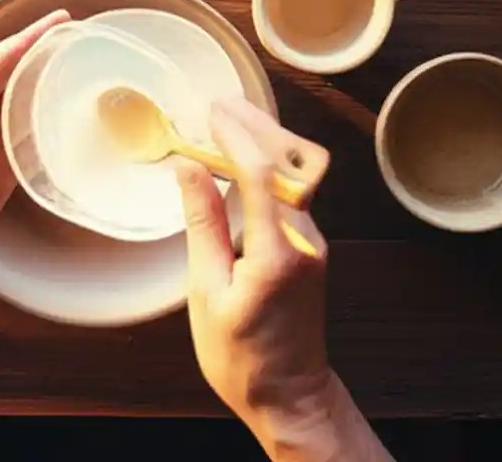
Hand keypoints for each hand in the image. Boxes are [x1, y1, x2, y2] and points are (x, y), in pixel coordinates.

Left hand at [0, 10, 69, 311]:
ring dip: (43, 83)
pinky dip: (41, 123)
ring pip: (17, 105)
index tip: (57, 21)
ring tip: (75, 63)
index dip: (27, 40)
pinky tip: (60, 113)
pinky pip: (21, 141)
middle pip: (9, 78)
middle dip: (39, 53)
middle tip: (76, 34)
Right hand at [176, 98, 390, 461]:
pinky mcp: (309, 248)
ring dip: (265, 142)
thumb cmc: (242, 357)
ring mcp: (312, 243)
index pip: (262, 173)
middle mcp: (304, 240)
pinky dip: (268, 169)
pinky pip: (292, 194)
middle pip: (291, 162)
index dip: (237, 135)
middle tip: (220, 104)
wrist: (289, 396)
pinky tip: (240, 163)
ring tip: (226, 123)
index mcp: (277, 253)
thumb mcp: (207, 291)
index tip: (211, 110)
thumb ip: (202, 223)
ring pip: (296, 174)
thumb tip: (189, 169)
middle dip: (258, 125)